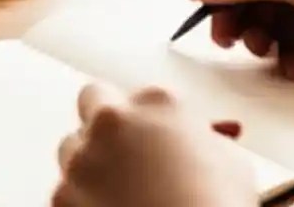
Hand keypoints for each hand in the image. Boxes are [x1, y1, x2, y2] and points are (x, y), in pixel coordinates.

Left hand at [54, 83, 256, 206]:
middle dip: (105, 119)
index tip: (156, 138)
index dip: (151, 120)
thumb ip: (204, 140)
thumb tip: (195, 144)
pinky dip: (82, 200)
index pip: (144, 96)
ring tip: (118, 190)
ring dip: (88, 160)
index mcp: (159, 104)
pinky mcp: (62, 195)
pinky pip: (65, 190)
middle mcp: (114, 121)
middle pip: (94, 99)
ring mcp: (83, 157)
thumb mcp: (231, 162)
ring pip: (71, 146)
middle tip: (122, 145)